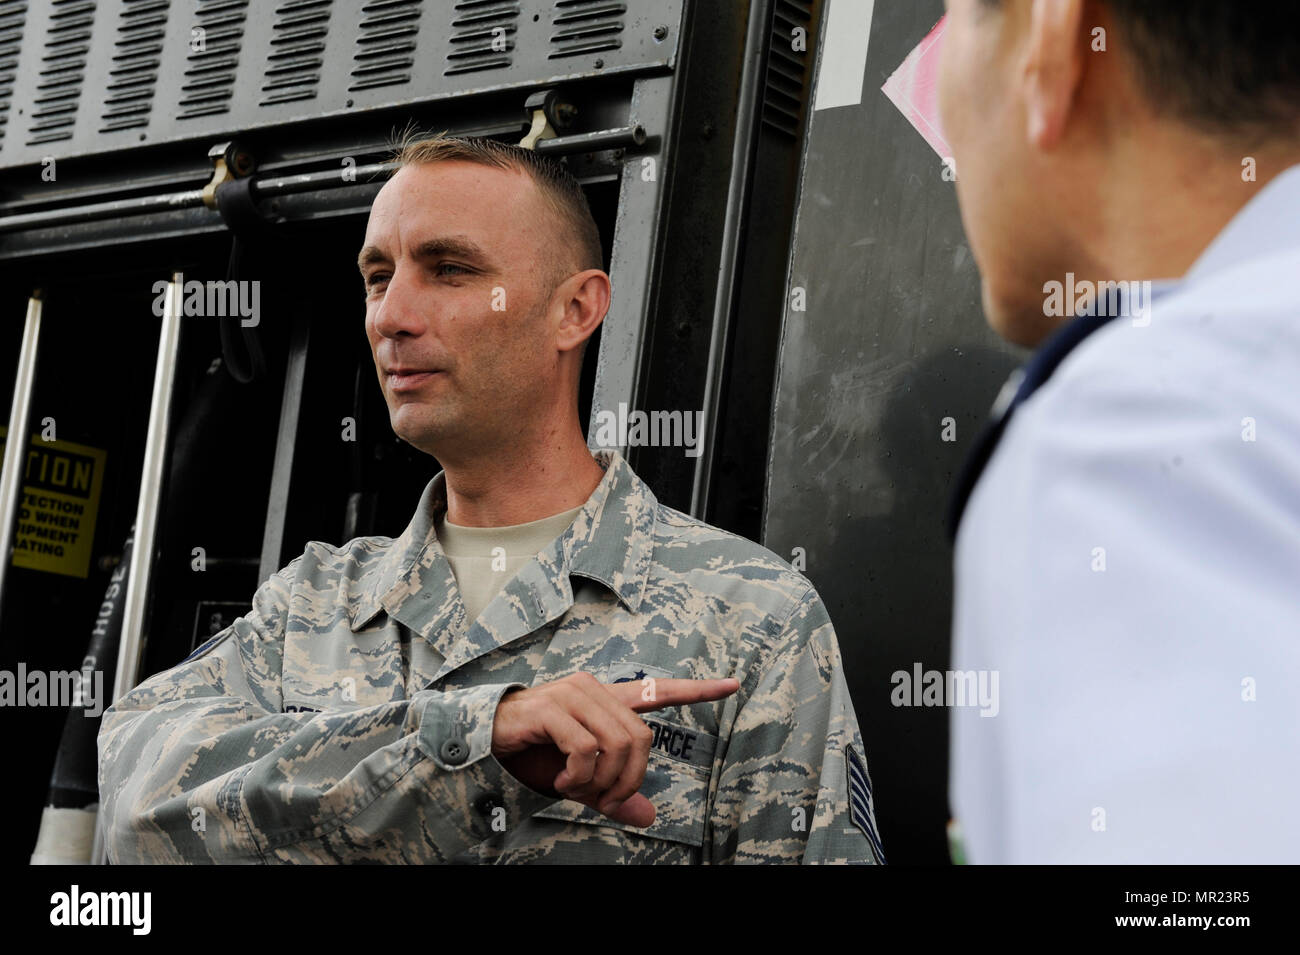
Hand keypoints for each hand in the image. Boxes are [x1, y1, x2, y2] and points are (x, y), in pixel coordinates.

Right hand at [492, 672, 738, 827]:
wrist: (484, 740)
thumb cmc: (534, 754)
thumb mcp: (579, 781)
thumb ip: (612, 794)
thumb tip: (648, 817)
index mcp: (606, 701)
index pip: (658, 691)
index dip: (698, 690)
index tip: (733, 686)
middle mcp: (594, 690)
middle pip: (641, 739)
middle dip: (628, 780)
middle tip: (602, 799)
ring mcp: (573, 695)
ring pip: (617, 745)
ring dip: (601, 782)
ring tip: (576, 789)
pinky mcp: (551, 708)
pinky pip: (585, 750)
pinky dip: (578, 777)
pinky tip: (560, 781)